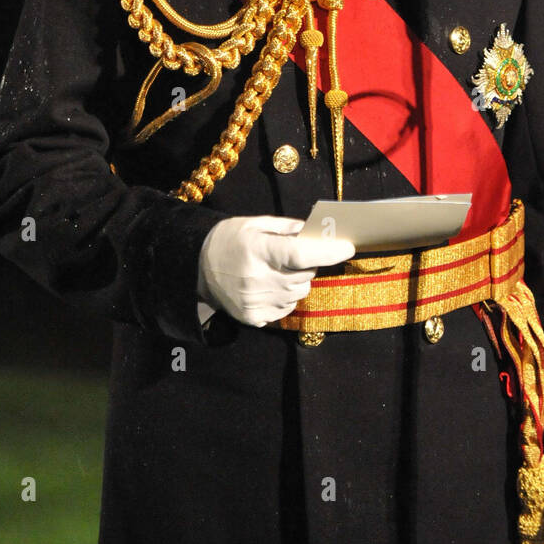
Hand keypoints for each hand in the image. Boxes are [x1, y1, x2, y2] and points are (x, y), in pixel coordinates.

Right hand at [198, 215, 354, 327]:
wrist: (196, 268)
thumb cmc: (230, 239)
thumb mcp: (256, 224)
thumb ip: (289, 228)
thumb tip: (320, 233)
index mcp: (257, 252)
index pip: (300, 254)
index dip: (327, 252)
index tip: (347, 247)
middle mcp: (256, 280)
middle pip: (304, 276)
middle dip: (309, 264)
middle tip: (294, 255)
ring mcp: (255, 303)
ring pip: (299, 294)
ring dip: (298, 281)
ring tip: (278, 270)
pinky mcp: (254, 318)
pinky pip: (287, 308)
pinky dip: (286, 297)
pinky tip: (270, 286)